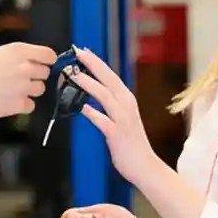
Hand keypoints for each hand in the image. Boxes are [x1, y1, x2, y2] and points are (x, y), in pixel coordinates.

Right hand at [0, 42, 56, 119]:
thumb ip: (18, 57)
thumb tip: (33, 61)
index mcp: (19, 51)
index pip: (49, 55)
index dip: (47, 61)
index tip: (45, 64)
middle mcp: (25, 68)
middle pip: (45, 73)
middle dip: (35, 76)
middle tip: (19, 79)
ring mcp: (24, 87)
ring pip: (40, 89)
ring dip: (29, 90)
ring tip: (10, 90)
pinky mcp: (20, 104)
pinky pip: (30, 105)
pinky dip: (22, 105)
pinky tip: (8, 100)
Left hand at [68, 47, 162, 185]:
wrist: (145, 165)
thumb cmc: (130, 143)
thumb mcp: (120, 118)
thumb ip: (108, 106)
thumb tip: (89, 98)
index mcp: (126, 99)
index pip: (110, 75)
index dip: (96, 62)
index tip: (83, 51)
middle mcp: (126, 104)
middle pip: (108, 79)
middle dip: (92, 64)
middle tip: (78, 52)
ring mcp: (122, 119)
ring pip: (104, 96)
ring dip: (88, 83)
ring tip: (73, 74)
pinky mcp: (117, 134)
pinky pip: (102, 121)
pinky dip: (92, 113)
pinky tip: (82, 107)